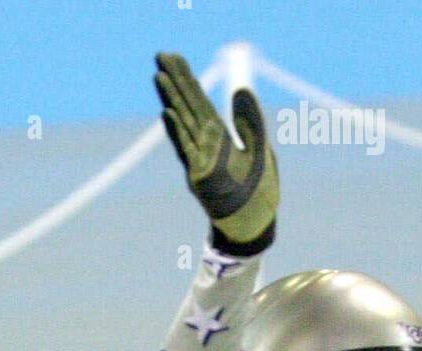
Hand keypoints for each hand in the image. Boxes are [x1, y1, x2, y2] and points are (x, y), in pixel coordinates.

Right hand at [153, 51, 278, 253]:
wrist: (256, 225)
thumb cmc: (258, 191)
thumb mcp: (260, 149)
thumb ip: (250, 121)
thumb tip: (241, 90)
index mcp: (220, 137)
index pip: (200, 101)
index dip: (188, 79)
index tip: (174, 58)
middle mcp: (207, 146)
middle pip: (189, 106)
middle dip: (176, 81)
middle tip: (161, 55)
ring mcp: (201, 160)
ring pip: (185, 124)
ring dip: (173, 100)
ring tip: (160, 76)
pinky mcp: (200, 177)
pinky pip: (188, 150)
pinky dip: (178, 131)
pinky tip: (169, 113)